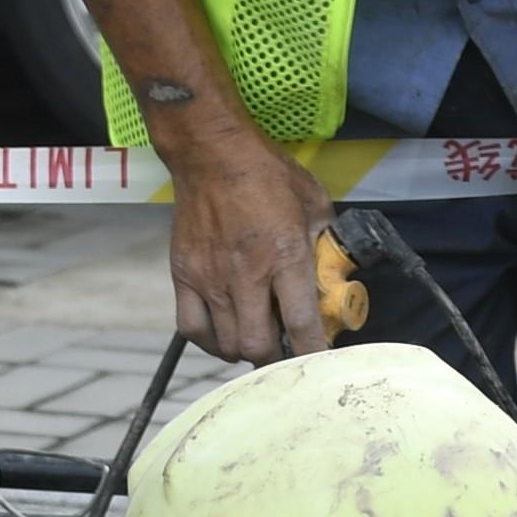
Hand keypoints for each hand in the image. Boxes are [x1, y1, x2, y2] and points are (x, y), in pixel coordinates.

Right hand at [163, 128, 340, 359]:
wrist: (211, 152)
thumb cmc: (266, 174)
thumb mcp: (315, 204)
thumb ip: (325, 243)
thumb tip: (333, 273)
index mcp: (284, 256)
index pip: (301, 324)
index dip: (313, 352)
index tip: (321, 364)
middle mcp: (246, 275)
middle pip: (258, 346)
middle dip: (276, 359)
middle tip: (285, 351)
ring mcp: (210, 278)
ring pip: (227, 343)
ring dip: (245, 351)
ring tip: (257, 340)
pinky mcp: (183, 275)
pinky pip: (192, 328)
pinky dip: (210, 342)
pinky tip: (224, 336)